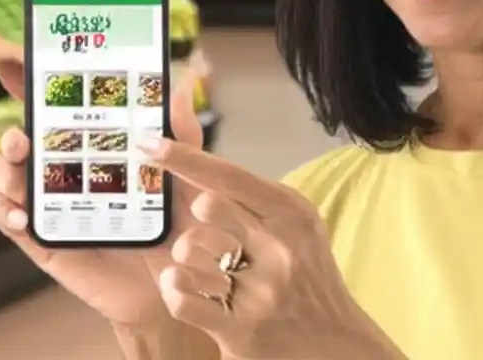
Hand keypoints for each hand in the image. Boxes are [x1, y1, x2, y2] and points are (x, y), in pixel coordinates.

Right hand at [0, 48, 205, 327]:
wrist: (183, 284)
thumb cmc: (185, 226)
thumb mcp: (189, 174)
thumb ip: (180, 135)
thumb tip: (183, 85)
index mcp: (93, 148)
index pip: (54, 112)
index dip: (28, 86)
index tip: (10, 65)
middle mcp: (65, 173)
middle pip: (20, 143)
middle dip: (11, 135)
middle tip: (22, 138)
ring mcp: (50, 206)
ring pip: (6, 178)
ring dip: (2, 169)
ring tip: (18, 172)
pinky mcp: (44, 242)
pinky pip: (8, 221)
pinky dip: (5, 212)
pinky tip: (22, 215)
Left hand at [143, 140, 401, 359]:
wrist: (334, 343)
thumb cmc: (306, 274)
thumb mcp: (293, 224)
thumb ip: (250, 195)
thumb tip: (195, 162)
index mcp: (290, 213)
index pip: (228, 175)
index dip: (184, 156)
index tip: (148, 143)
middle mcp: (278, 248)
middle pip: (205, 206)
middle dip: (193, 218)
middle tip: (205, 234)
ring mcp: (260, 291)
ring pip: (187, 250)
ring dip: (183, 256)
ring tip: (201, 267)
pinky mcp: (240, 329)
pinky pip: (180, 296)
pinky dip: (174, 288)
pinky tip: (186, 288)